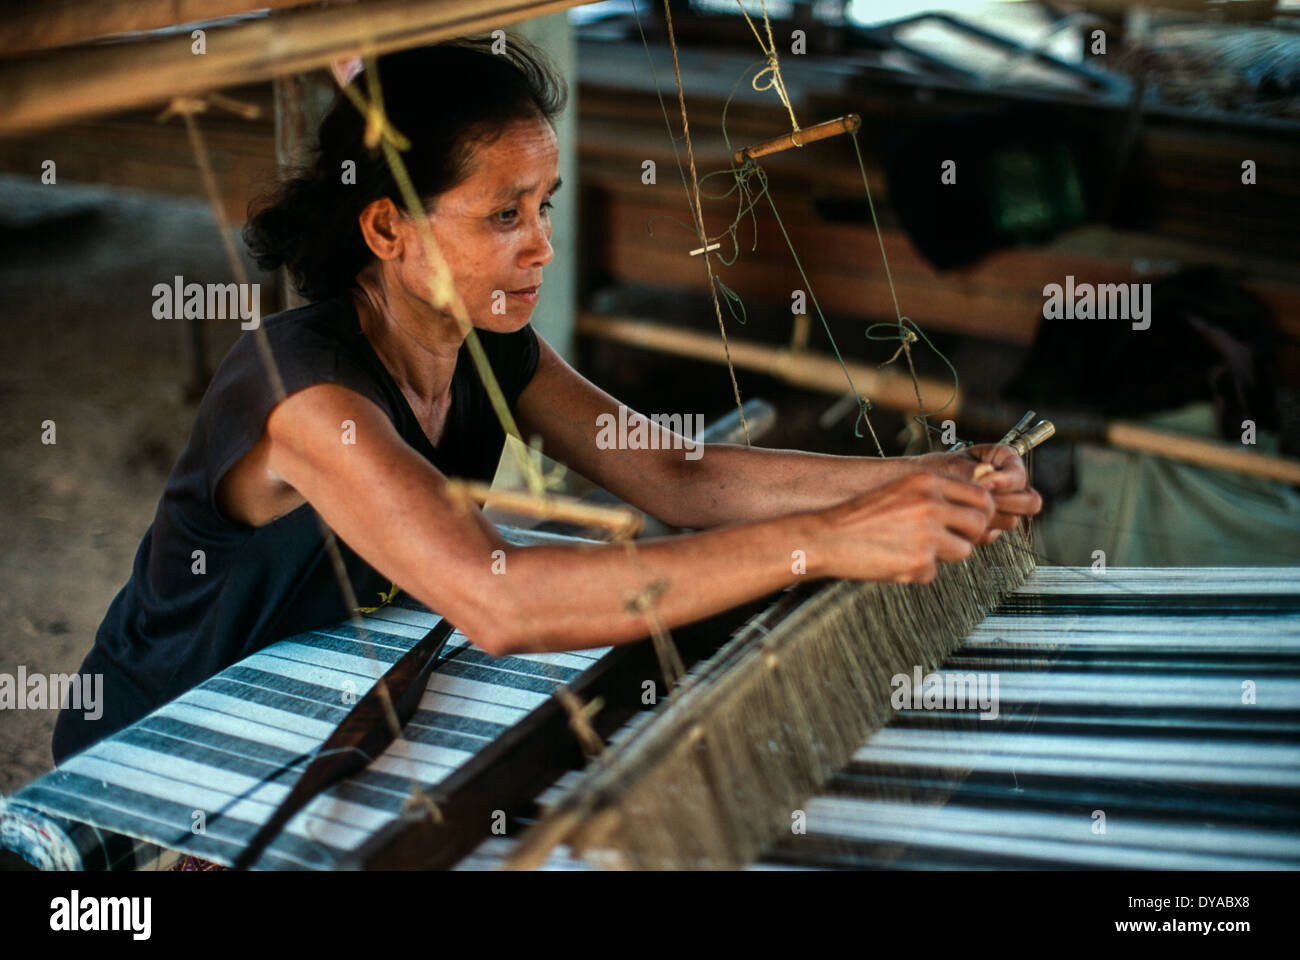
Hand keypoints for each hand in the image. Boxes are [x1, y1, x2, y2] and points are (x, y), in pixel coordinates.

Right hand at [814, 471, 995, 583]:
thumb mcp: (900, 490)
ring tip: (915, 550)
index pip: (980, 495)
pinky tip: (894, 561)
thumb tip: (975, 509)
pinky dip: (918, 571)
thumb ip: (935, 495)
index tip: (973, 520)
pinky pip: (934, 572)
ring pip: (963, 550)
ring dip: (945, 554)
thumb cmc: (860, 515)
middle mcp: (930, 505)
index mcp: (927, 481)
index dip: (982, 511)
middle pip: (979, 523)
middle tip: (953, 540)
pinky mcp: (918, 563)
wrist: (826, 537)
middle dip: (970, 534)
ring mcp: (926, 535)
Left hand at [915, 445, 1042, 542]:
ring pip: (1012, 521)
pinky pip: (993, 535)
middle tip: (979, 501)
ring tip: (963, 509)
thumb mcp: (952, 465)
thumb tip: (988, 480)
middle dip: (1004, 502)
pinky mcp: (990, 526)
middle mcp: (1008, 485)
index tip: (986, 484)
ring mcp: (1002, 507)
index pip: (1021, 476)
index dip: (1006, 481)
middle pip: (1030, 502)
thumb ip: (973, 472)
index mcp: (1004, 460)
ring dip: (989, 517)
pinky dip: (977, 531)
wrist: (914, 490)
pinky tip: (959, 521)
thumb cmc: (934, 470)